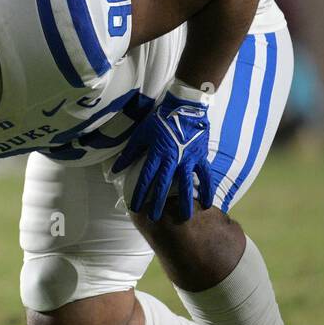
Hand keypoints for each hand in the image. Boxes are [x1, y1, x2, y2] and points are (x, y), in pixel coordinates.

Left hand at [112, 80, 213, 221]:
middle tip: (154, 218)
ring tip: (184, 218)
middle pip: (164, 185)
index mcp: (157, 153)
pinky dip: (207, 189)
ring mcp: (189, 159)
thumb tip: (116, 168)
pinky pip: (206, 176)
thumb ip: (130, 152)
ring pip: (187, 184)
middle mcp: (172, 159)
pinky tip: (208, 203)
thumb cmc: (160, 119)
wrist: (185, 106)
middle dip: (158, 203)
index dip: (140, 193)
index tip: (135, 207)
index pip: (146, 178)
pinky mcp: (201, 157)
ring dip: (185, 202)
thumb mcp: (142, 133)